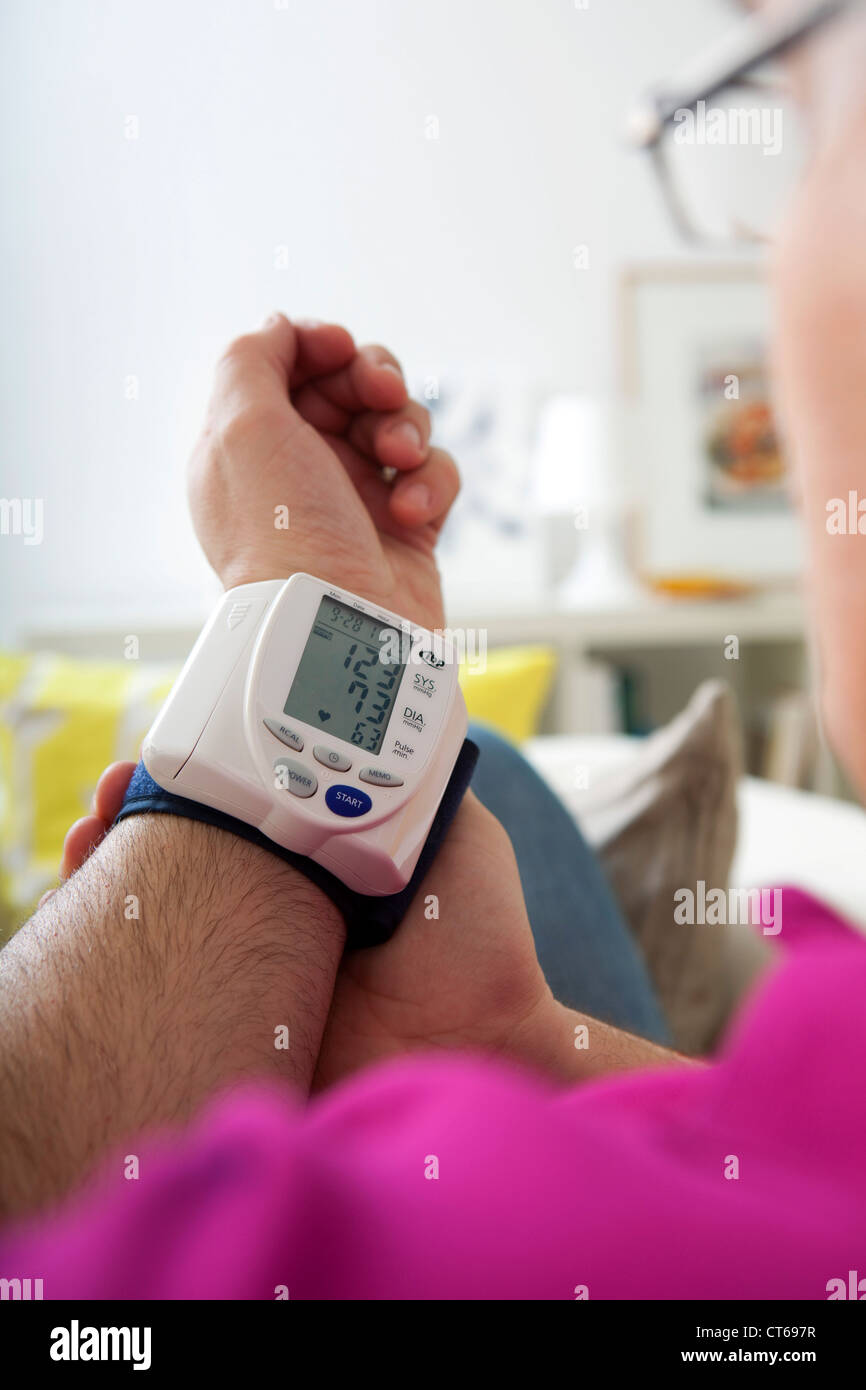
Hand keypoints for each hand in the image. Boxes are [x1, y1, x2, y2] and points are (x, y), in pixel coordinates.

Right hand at [52, 769, 560, 1084]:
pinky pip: (164, 981)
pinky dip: (119, 949)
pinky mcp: (235, 1013)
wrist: (476, 1036)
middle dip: (134, 819)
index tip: (152, 761)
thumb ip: (419, 778)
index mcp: (315, 862)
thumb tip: (388, 721)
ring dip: (113, 870)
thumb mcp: (455, 830)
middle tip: (110, 796)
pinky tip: (93, 903)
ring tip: (90, 839)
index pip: (233, 811)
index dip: (189, 783)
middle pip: (185, 854)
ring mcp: (253, 960)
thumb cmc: (477, 936)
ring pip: (162, 911)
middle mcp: (278, 906)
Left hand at [188, 315, 458, 631]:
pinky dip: (429, 483)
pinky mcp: (407, 528)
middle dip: (372, 378)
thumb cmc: (282, 530)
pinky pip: (434, 474)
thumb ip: (249, 358)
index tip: (337, 351)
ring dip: (405, 428)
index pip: (289, 363)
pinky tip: (410, 513)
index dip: (318, 345)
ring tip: (397, 461)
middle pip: (349, 383)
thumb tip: (280, 326)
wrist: (339, 626)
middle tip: (381, 394)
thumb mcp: (237, 426)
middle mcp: (300, 467)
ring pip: (399, 421)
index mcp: (250, 443)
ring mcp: (355, 498)